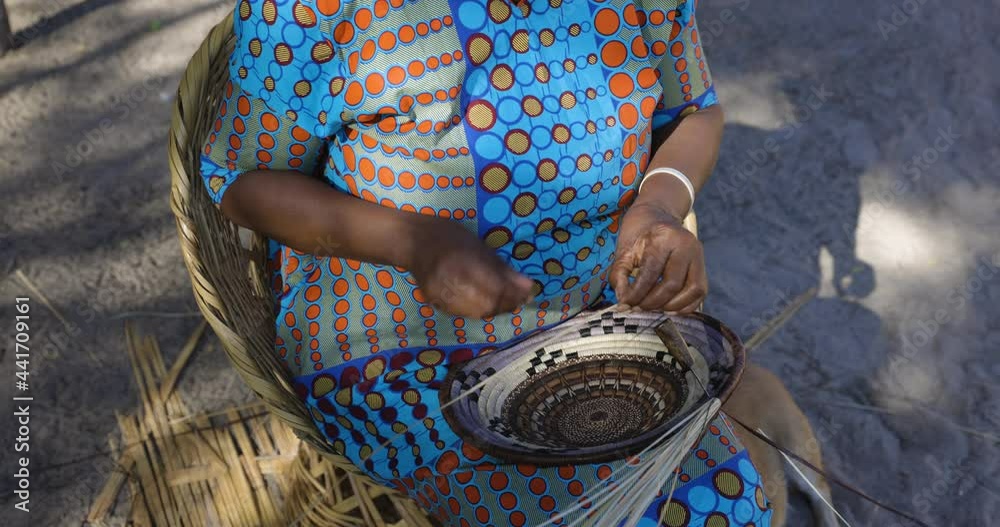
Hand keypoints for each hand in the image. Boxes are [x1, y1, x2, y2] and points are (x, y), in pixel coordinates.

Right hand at [406, 216, 533, 317]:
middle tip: (519, 299)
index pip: (497, 289)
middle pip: (488, 305)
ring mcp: (443, 297)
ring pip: (477, 313)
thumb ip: (503, 270)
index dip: (515, 295)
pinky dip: (479, 310)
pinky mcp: (437, 304)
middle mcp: (453, 284)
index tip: (529, 294)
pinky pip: (464, 313)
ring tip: (504, 301)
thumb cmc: (449, 237)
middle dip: (507, 304)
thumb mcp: (479, 246)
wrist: (413, 242)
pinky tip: (485, 302)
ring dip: (495, 309)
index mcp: (465, 265)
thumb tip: (528, 287)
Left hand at [610, 202, 706, 312]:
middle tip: (637, 309)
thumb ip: (619, 276)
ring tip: (652, 309)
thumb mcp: (624, 250)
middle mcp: (686, 245)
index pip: (651, 273)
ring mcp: (698, 255)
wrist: (658, 216)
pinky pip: (700, 292)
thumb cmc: (638, 235)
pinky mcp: (703, 266)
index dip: (637, 294)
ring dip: (671, 306)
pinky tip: (668, 308)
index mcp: (663, 237)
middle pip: (672, 285)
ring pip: (692, 290)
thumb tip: (623, 301)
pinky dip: (686, 306)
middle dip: (652, 303)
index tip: (625, 304)